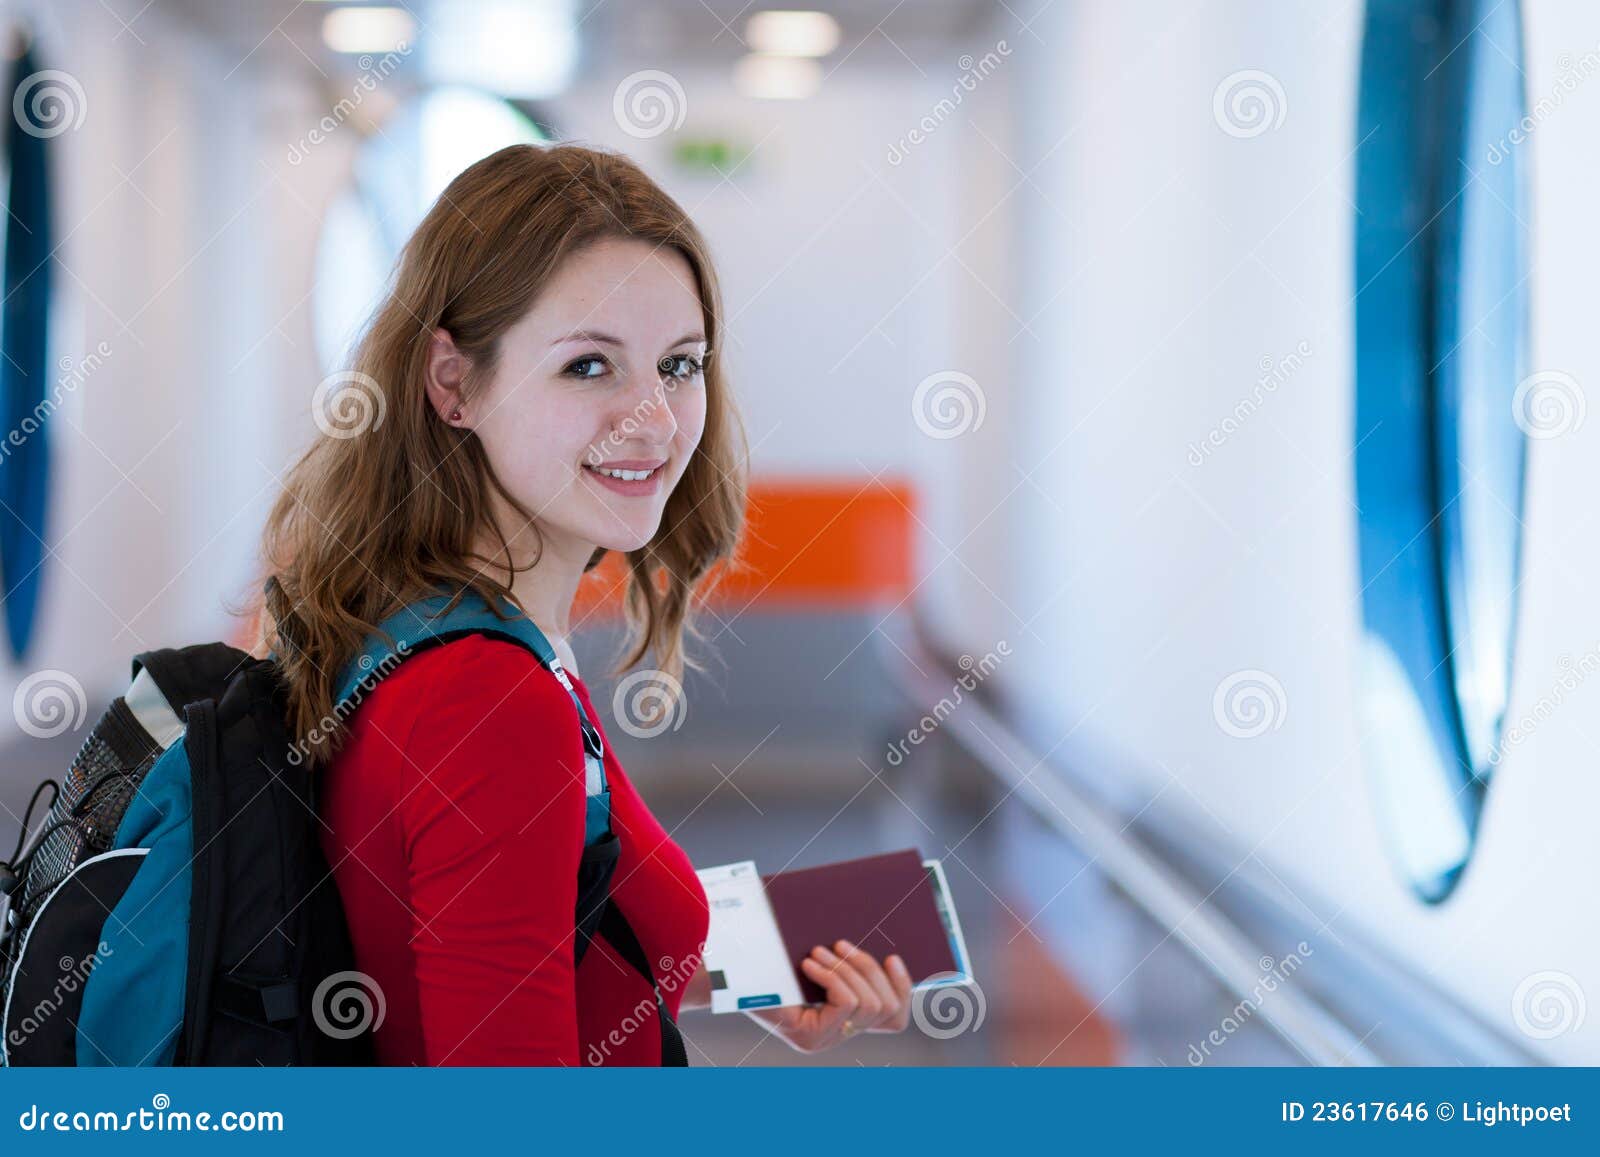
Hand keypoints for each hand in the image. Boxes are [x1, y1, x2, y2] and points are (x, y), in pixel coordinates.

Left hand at [744, 939, 913, 1053]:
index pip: (894, 1019)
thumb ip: (843, 960)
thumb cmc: (767, 958)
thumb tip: (878, 947)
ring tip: (818, 951)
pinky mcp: (808, 1038)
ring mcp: (822, 1041)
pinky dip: (832, 976)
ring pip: (868, 1004)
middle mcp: (836, 1036)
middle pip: (885, 1007)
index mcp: (842, 1019)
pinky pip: (845, 1003)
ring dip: (848, 969)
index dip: (902, 988)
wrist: (723, 972)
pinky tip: (808, 964)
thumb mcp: (815, 957)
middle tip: (839, 944)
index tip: (892, 955)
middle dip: (868, 968)